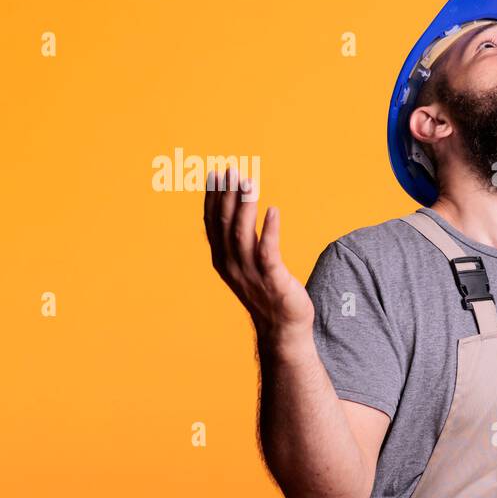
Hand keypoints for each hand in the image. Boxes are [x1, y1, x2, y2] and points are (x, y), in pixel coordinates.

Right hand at [203, 167, 314, 348]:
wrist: (282, 328)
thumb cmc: (267, 291)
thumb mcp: (245, 264)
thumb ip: (239, 240)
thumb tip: (234, 209)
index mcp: (221, 259)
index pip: (212, 222)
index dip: (212, 197)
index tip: (215, 173)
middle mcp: (231, 265)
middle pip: (224, 224)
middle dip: (226, 195)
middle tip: (232, 169)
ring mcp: (250, 273)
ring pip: (242, 234)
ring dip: (244, 206)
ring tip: (249, 182)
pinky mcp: (273, 280)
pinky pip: (268, 251)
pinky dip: (269, 229)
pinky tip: (273, 210)